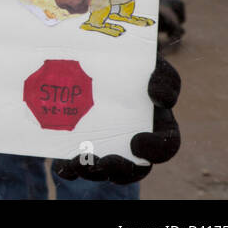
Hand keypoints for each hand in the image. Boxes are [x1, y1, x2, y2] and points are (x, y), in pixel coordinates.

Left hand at [52, 56, 179, 184]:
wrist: (97, 55)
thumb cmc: (133, 63)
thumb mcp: (153, 64)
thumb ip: (163, 77)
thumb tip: (157, 96)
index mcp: (157, 126)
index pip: (165, 145)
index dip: (155, 150)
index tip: (137, 143)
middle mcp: (134, 142)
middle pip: (135, 169)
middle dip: (120, 170)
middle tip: (106, 163)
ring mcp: (107, 145)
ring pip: (104, 170)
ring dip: (92, 171)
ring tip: (78, 164)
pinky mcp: (81, 143)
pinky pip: (77, 163)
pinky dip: (69, 168)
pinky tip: (61, 167)